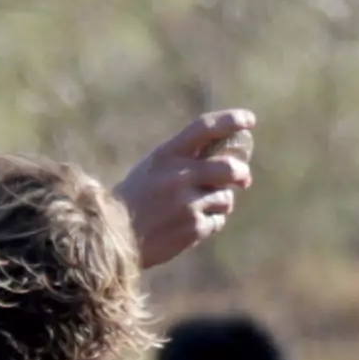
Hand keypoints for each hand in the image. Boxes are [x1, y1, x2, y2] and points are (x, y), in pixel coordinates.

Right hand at [114, 110, 254, 268]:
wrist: (109, 240)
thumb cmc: (134, 201)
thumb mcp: (152, 169)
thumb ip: (185, 160)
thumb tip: (231, 162)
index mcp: (166, 155)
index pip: (205, 128)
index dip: (231, 120)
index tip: (249, 120)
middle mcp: (179, 175)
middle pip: (228, 167)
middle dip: (240, 173)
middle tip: (244, 179)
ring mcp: (187, 203)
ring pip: (225, 198)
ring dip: (218, 203)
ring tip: (195, 210)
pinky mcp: (192, 228)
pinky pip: (216, 221)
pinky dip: (208, 223)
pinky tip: (187, 227)